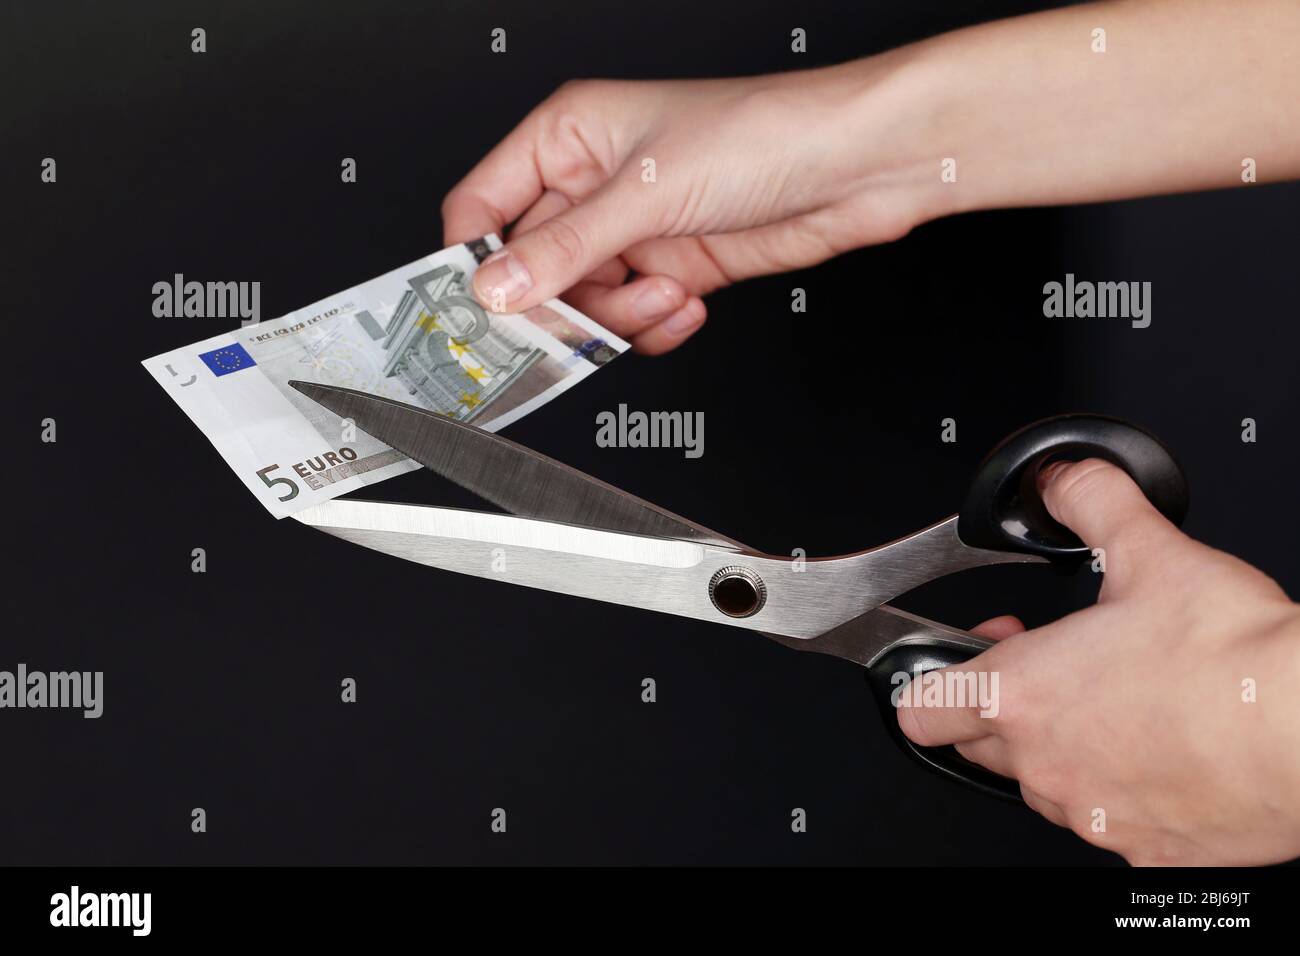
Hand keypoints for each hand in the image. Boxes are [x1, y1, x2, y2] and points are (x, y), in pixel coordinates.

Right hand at [443, 1, 1299, 354]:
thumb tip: (493, 289)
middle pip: (534, 269)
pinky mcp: (678, 264)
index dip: (474, 264)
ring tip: (658, 298)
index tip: (476, 314)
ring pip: (587, 303)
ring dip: (618, 318)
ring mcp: (639, 228)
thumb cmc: (767, 132)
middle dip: (558, 305)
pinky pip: (637, 316)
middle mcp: (598, 183)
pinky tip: (685, 302)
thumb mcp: (646, 192)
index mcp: (569, 137)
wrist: (862, 164)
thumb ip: (563, 249)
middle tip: (571, 331)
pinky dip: (655, 325)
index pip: (484, 209)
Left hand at [897, 459, 1299, 865]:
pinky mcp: (1145, 849)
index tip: (969, 658)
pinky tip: (1162, 756)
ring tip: (1115, 705)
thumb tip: (1066, 482)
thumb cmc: (1233, 657)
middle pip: (979, 745)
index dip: (934, 679)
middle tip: (1052, 669)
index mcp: (1022, 694)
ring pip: (1043, 785)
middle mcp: (1045, 764)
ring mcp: (1092, 814)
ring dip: (1060, 749)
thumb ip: (1092, 503)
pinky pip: (1107, 823)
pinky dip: (1121, 793)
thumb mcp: (1151, 551)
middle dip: (999, 706)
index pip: (921, 707)